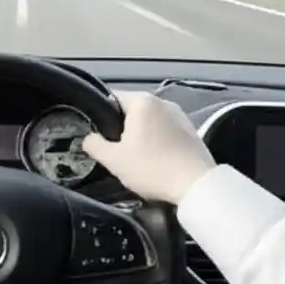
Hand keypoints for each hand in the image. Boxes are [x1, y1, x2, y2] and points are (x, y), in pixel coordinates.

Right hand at [83, 91, 215, 204]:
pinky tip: (156, 159)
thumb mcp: (114, 160)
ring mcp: (180, 116)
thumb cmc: (152, 168)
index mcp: (142, 102)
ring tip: (135, 157)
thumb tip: (88, 138)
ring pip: (151, 122)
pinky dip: (158, 141)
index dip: (100, 113)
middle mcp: (162, 102)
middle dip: (122, 127)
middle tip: (113, 149)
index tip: (95, 132)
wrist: (196, 185)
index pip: (112, 98)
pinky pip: (166, 131)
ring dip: (141, 135)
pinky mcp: (192, 131)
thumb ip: (95, 145)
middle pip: (133, 110)